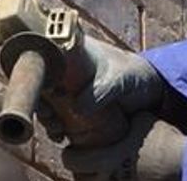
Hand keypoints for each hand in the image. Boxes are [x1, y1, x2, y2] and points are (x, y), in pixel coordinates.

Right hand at [37, 37, 163, 142]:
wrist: (151, 91)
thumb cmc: (134, 75)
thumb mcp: (119, 80)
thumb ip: (101, 91)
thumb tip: (78, 110)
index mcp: (71, 50)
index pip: (42, 58)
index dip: (35, 75)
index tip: (40, 93)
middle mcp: (66, 68)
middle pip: (40, 83)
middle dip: (39, 102)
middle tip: (48, 117)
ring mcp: (69, 88)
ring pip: (47, 101)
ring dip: (46, 117)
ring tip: (56, 130)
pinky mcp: (75, 106)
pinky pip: (58, 116)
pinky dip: (55, 126)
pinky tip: (60, 136)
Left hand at [63, 112, 186, 180]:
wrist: (183, 162)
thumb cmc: (161, 140)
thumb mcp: (140, 120)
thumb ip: (123, 118)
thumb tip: (115, 109)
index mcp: (106, 159)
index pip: (73, 160)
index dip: (70, 154)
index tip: (73, 147)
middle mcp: (108, 178)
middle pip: (80, 179)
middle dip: (79, 170)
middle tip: (82, 160)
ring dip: (92, 179)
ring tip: (97, 170)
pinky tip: (115, 174)